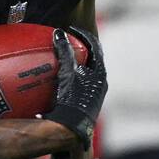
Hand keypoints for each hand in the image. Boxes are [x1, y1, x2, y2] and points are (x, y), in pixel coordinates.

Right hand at [46, 27, 107, 148]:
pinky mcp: (85, 102)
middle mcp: (100, 83)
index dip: (84, 35)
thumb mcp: (67, 72)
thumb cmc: (72, 99)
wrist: (72, 129)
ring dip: (76, 63)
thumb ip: (64, 52)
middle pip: (92, 59)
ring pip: (87, 72)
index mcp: (100, 73)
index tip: (71, 29)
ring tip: (63, 57)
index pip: (95, 47)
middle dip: (81, 49)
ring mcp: (93, 94)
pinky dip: (71, 76)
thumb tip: (59, 32)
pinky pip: (79, 83)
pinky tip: (58, 78)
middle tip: (68, 40)